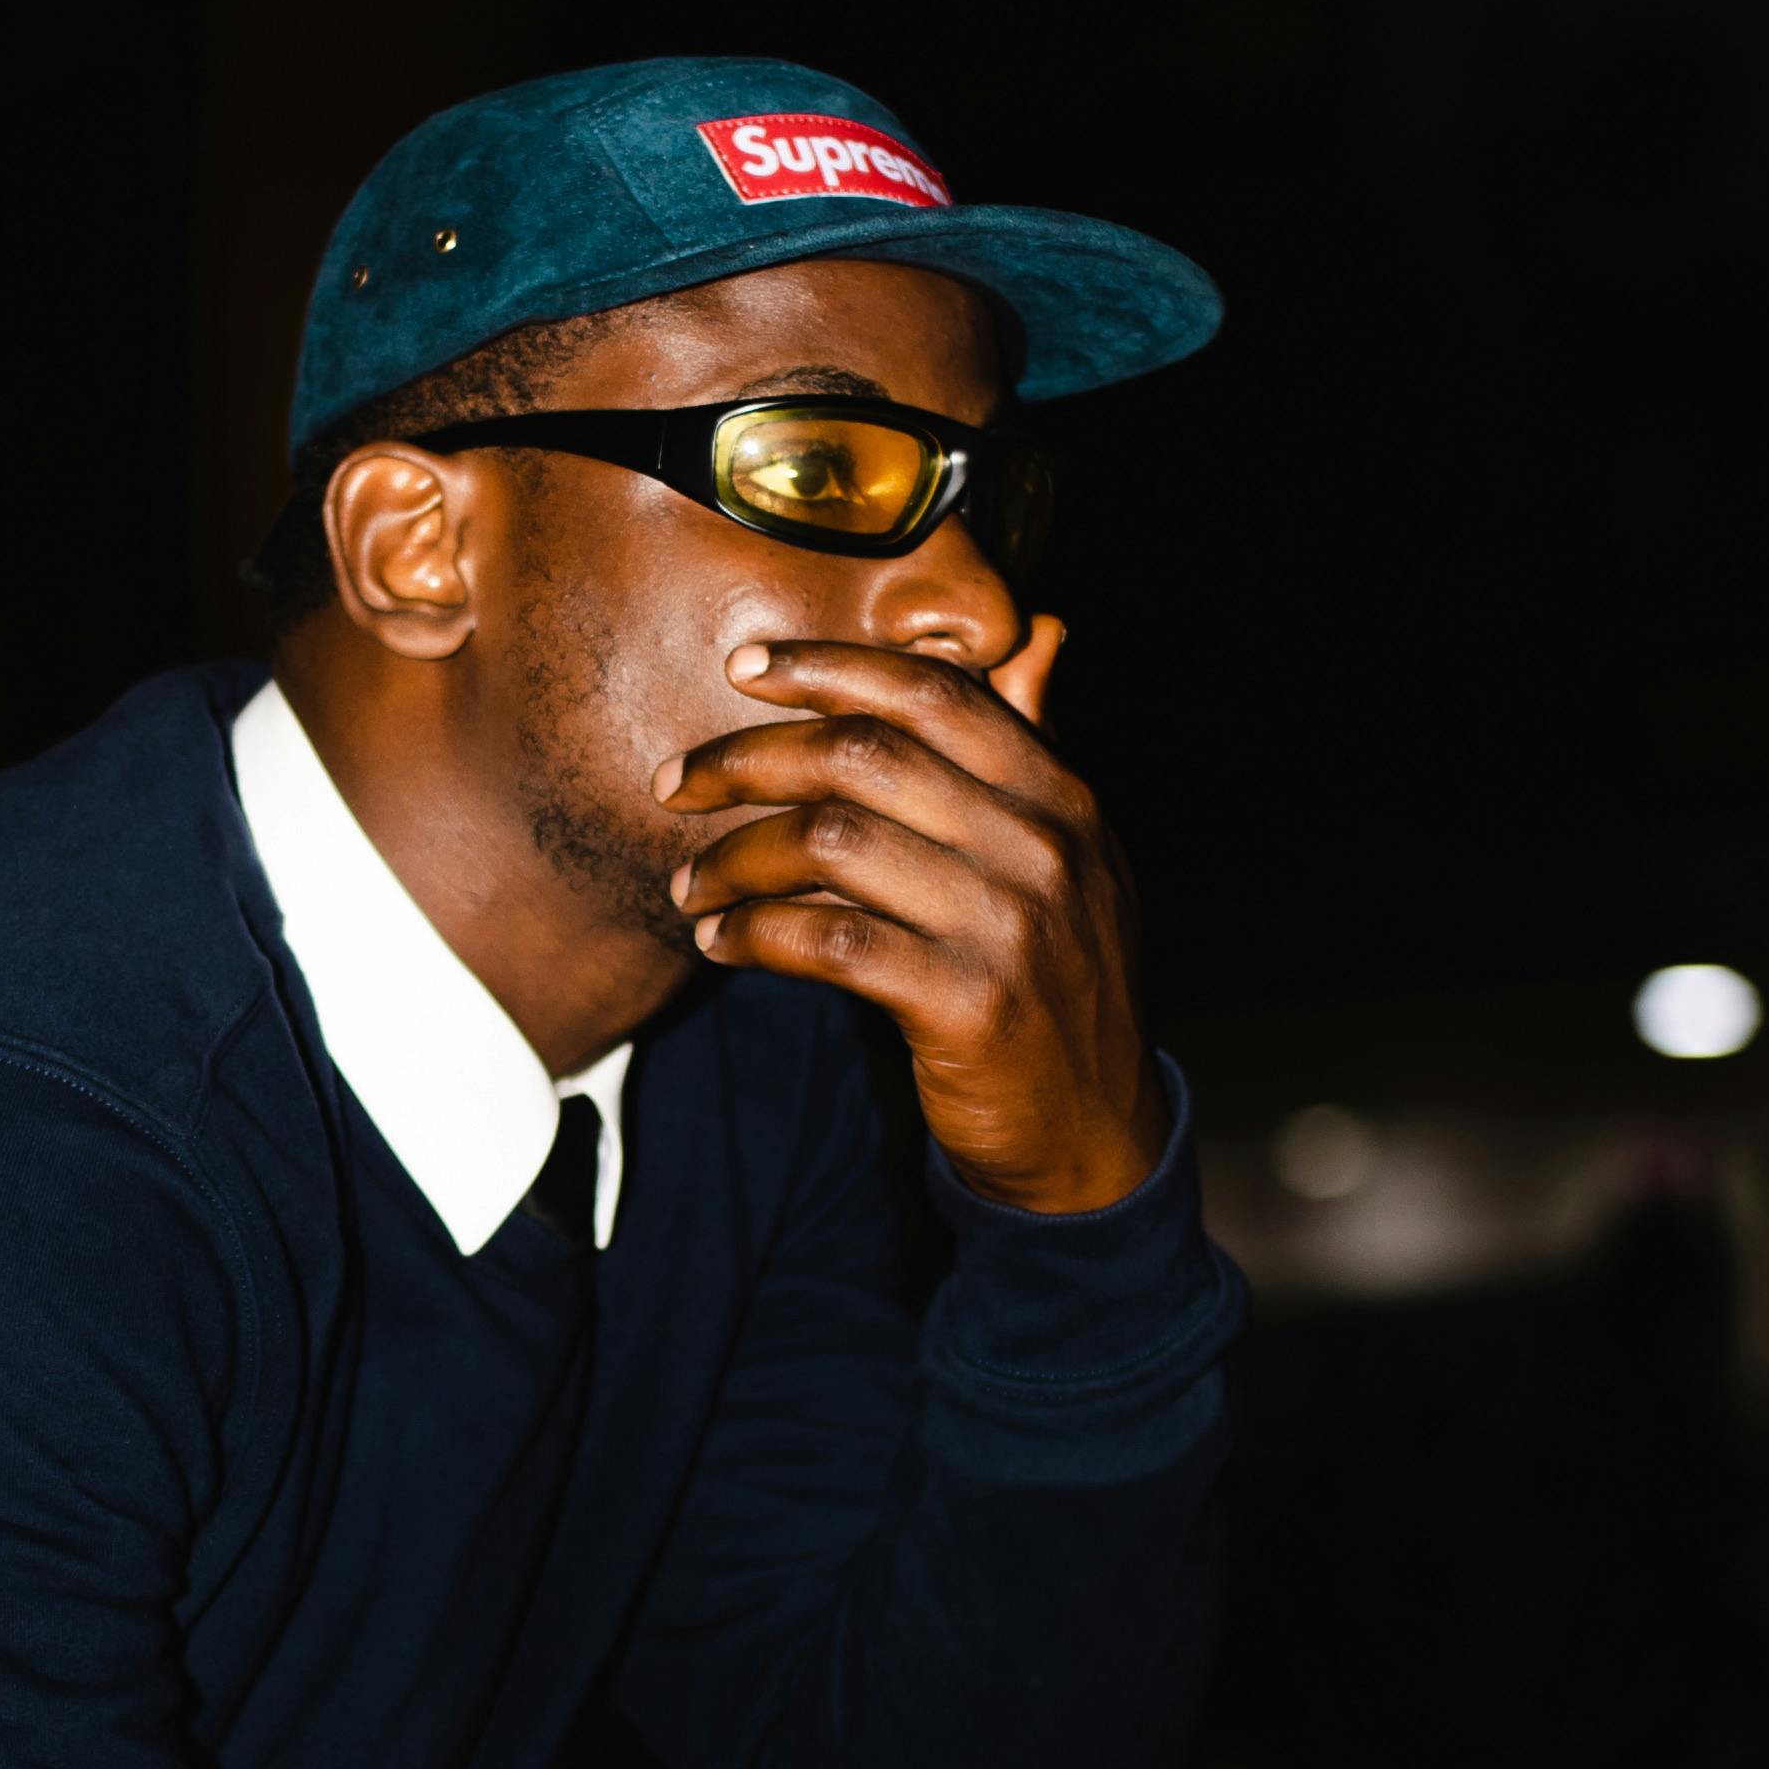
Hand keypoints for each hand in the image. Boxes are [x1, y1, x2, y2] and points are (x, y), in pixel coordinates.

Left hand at [661, 619, 1165, 1209]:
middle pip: (862, 755)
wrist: (1092, 1134)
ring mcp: (1008, 925)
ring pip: (830, 842)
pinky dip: (755, 933)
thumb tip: (1040, 634)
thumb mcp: (1073, 858)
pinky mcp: (966, 1004)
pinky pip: (827, 941)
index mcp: (1061, 796)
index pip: (933, 694)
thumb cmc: (1054, 982)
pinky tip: (722, 941)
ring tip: (691, 884)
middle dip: (746, 759)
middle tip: (676, 785)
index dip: (828, 668)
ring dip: (735, 858)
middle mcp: (1042, 847)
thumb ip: (1033, 752)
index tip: (744, 667)